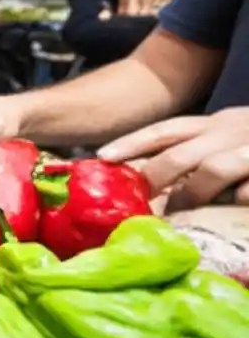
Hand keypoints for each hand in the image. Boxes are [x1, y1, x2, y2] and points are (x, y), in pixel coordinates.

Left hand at [99, 108, 248, 210]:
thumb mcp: (234, 138)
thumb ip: (202, 153)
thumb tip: (163, 181)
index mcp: (217, 124)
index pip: (165, 131)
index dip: (131, 143)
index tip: (102, 156)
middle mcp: (230, 131)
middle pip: (179, 155)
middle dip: (154, 179)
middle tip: (142, 201)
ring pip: (212, 169)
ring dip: (193, 194)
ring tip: (184, 213)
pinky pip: (247, 191)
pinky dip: (240, 199)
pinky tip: (238, 203)